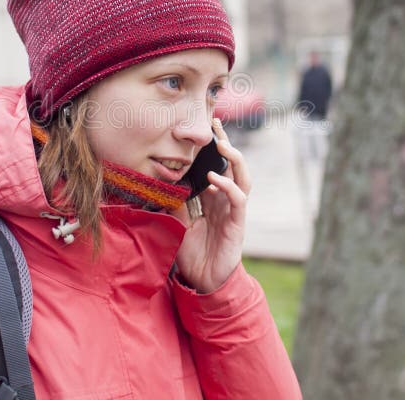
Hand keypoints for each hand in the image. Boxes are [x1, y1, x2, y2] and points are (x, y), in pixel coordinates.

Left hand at [171, 118, 250, 292]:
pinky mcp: (237, 224)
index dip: (214, 147)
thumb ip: (175, 202)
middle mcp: (227, 201)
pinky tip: (215, 178)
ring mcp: (234, 211)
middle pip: (233, 166)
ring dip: (234, 159)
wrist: (203, 281)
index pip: (217, 166)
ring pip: (243, 177)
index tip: (207, 127)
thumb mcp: (178, 222)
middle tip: (217, 124)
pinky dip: (227, 186)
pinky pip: (238, 199)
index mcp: (214, 198)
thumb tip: (161, 182)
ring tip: (222, 144)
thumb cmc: (193, 253)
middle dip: (227, 143)